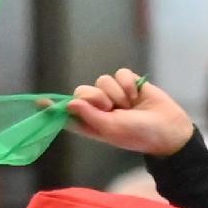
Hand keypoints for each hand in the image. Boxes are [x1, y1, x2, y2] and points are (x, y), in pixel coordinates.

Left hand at [60, 69, 195, 159]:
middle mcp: (99, 109)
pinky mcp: (128, 83)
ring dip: (114, 92)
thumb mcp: (111, 129)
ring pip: (101, 81)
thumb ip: (90, 116)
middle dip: (93, 96)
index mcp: (91, 124)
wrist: (168, 128)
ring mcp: (113, 95)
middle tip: (109, 107)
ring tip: (128, 105)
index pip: (67, 114)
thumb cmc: (138, 134)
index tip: (39, 102)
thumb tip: (70, 102)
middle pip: (82, 91)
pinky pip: (119, 74)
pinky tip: (136, 95)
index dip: (54, 108)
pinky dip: (127, 84)